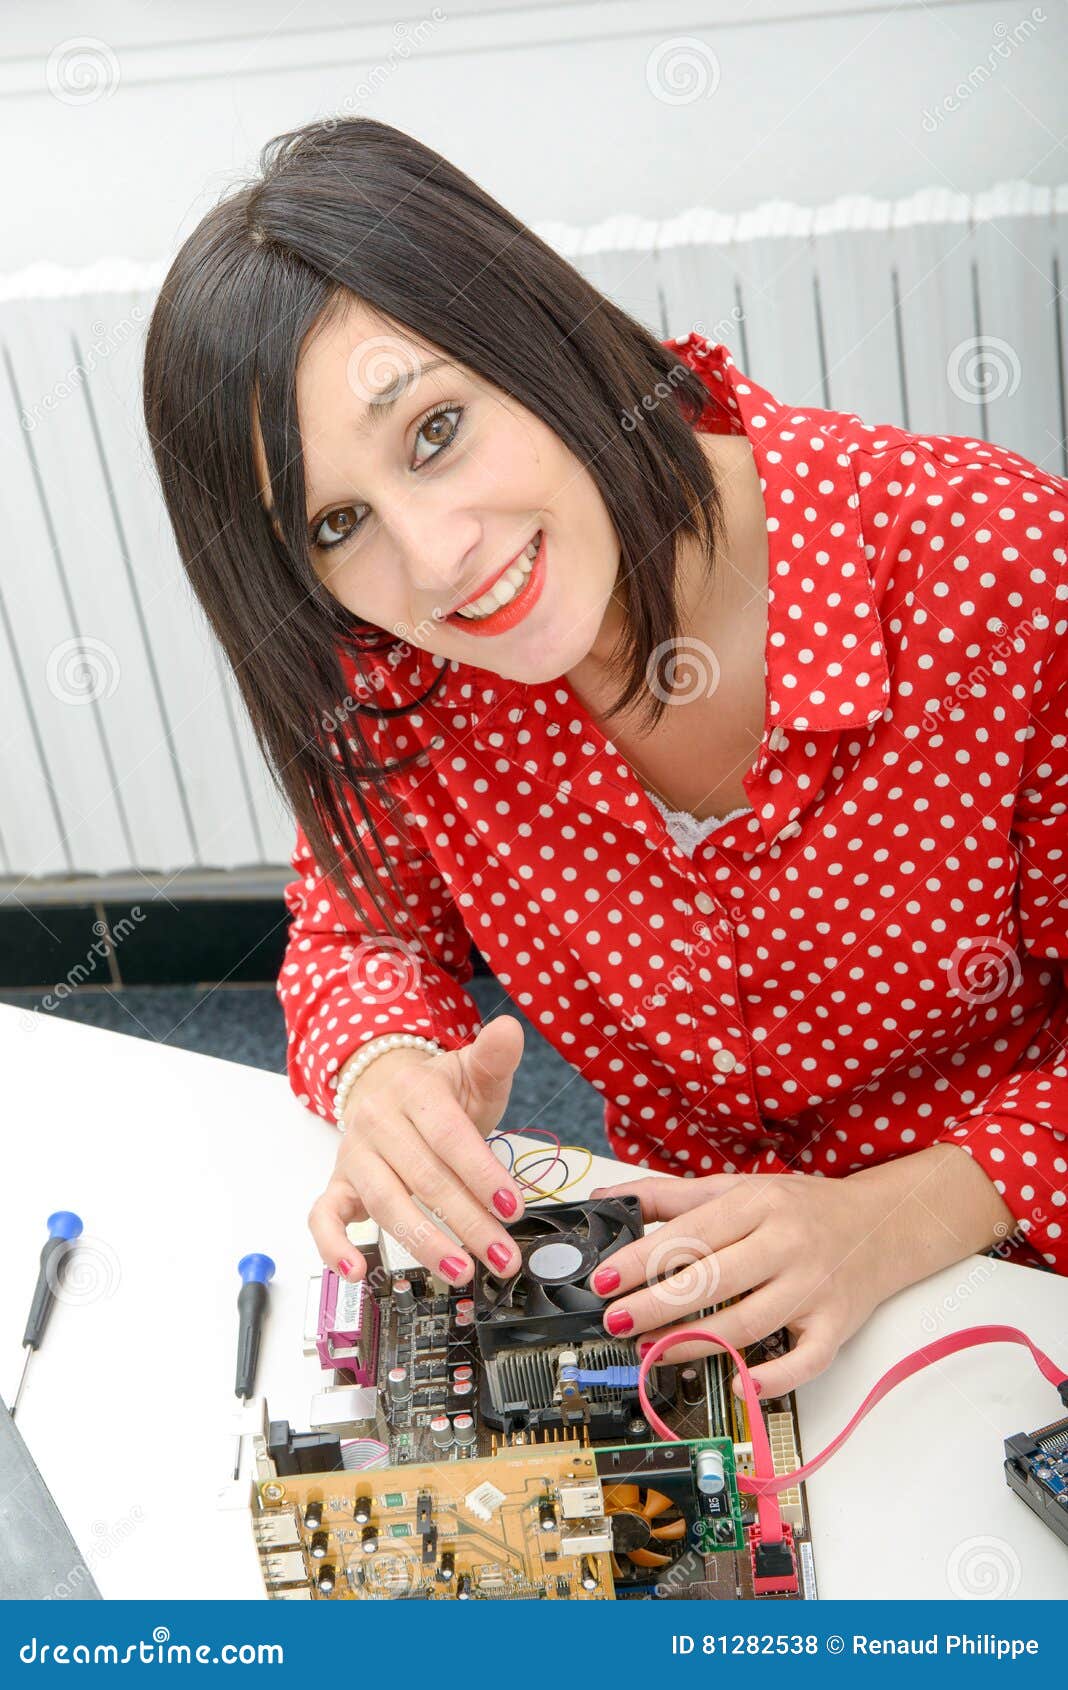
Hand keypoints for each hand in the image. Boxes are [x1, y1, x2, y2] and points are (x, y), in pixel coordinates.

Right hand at [307, 1016, 526, 1287]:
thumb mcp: (472, 1073)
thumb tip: (510, 1030)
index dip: (481, 1172)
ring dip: (424, 1242)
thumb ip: (493, 1058)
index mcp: (414, 1090)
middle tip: (503, 1256)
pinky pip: (324, 1217)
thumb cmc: (439, 1094)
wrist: (386, 1090)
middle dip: (469, 1221)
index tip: (511, 1206)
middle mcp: (377, 1121)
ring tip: (461, 1271)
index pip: (448, 1135)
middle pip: (424, 1177)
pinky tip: (358, 1272)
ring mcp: (355, 1156)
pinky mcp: (337, 1185)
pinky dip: (333, 1247)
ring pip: (385, 1203)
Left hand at [584, 1169, 895, 1396]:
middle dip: (656, 1305)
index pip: (690, 1234)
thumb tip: (609, 1199)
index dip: (641, 1260)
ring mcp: (814, 1287)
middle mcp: (788, 1243)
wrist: (884, 1225)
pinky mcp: (836, 1326)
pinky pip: (804, 1361)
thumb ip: (673, 1196)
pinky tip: (736, 1380)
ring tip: (650, 1350)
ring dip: (693, 1342)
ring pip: (747, 1324)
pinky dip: (773, 1377)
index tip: (603, 1280)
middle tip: (616, 1320)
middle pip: (713, 1281)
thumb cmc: (802, 1208)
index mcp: (760, 1203)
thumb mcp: (739, 1188)